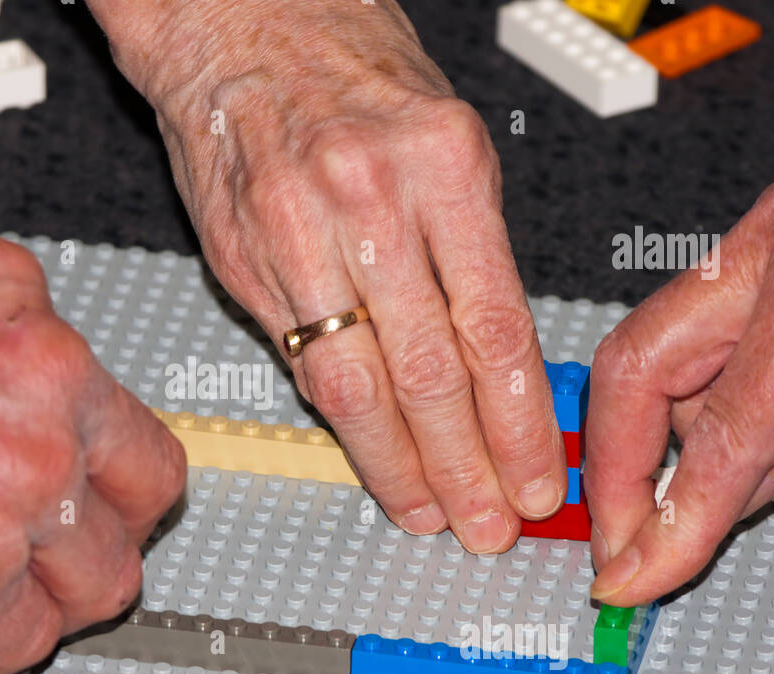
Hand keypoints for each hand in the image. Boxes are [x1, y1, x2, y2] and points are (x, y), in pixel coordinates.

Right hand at [0, 218, 185, 673]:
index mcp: (26, 313)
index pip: (110, 399)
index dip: (96, 454)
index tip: (77, 476)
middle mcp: (51, 395)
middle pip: (148, 486)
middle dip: (114, 527)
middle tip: (75, 548)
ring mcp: (27, 489)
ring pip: (103, 575)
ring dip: (58, 602)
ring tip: (10, 610)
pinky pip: (22, 641)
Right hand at [89, 0, 566, 551]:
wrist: (239, 20)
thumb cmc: (349, 66)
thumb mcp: (447, 134)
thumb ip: (467, 250)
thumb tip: (491, 365)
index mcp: (444, 163)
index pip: (493, 328)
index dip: (517, 422)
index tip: (534, 477)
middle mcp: (368, 200)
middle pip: (428, 372)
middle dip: (464, 465)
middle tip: (486, 522)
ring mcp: (296, 233)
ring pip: (355, 383)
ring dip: (396, 463)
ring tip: (426, 510)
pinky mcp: (241, 259)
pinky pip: (297, 358)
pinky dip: (337, 416)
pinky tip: (364, 453)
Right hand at [588, 159, 773, 604]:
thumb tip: (721, 505)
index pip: (718, 437)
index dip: (669, 521)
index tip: (635, 570)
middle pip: (634, 368)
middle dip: (616, 463)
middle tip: (621, 532)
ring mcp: (770, 226)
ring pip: (671, 354)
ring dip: (696, 430)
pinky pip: (708, 325)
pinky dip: (728, 388)